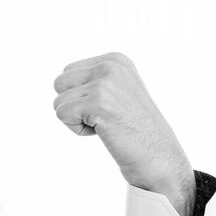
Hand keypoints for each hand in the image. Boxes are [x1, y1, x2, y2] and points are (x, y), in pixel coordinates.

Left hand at [52, 51, 194, 215]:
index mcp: (114, 60)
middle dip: (73, 105)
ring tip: (105, 123)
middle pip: (59, 83)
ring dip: (76, 119)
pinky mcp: (97, 104)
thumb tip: (59, 80)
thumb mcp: (117, 91)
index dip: (80, 96)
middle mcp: (110, 66)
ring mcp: (104, 84)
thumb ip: (93, 79)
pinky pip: (62, 115)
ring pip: (58, 102)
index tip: (107, 106)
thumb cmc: (133, 128)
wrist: (156, 155)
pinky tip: (103, 131)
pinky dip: (78, 129)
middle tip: (103, 116)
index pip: (68, 73)